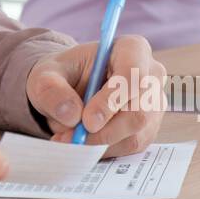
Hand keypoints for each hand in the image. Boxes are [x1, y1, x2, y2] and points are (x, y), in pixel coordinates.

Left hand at [26, 34, 165, 156]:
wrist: (68, 89)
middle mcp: (151, 75)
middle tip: (71, 138)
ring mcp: (153, 104)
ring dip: (99, 143)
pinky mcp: (148, 128)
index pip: (133, 75)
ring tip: (68, 139)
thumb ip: (52, 90)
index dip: (111, 101)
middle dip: (103, 131)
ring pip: (135, 134)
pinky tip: (82, 142)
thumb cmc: (62, 76)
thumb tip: (72, 115)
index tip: (87, 121)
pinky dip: (104, 150)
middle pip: (138, 112)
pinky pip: (131, 146)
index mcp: (131, 49)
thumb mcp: (45, 76)